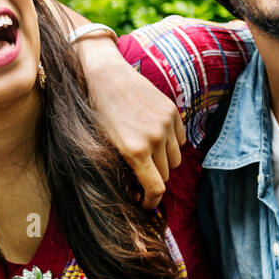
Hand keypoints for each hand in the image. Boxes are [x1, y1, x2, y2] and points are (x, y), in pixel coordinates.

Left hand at [73, 32, 185, 208]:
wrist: (106, 75)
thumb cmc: (97, 111)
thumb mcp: (103, 144)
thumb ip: (121, 168)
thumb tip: (134, 190)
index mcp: (135, 151)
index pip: (156, 189)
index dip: (152, 201)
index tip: (145, 203)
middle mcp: (155, 139)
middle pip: (166, 175)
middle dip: (154, 180)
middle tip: (140, 176)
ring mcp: (167, 124)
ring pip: (176, 159)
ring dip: (165, 163)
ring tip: (147, 156)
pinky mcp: (172, 111)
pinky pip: (181, 140)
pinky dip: (172, 145)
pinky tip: (155, 139)